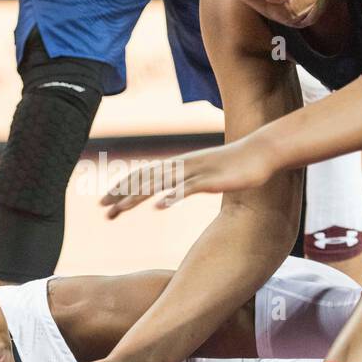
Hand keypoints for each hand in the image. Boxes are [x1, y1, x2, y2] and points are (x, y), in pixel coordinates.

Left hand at [101, 136, 277, 218]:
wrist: (260, 153)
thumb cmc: (234, 167)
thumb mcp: (205, 175)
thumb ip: (187, 181)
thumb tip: (170, 192)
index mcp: (178, 165)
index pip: (143, 175)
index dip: (122, 187)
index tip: (104, 202)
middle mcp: (182, 166)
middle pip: (145, 179)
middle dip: (122, 193)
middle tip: (101, 207)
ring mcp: (195, 172)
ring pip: (161, 184)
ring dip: (138, 196)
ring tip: (120, 208)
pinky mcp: (211, 180)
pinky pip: (188, 189)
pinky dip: (173, 197)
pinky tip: (159, 207)